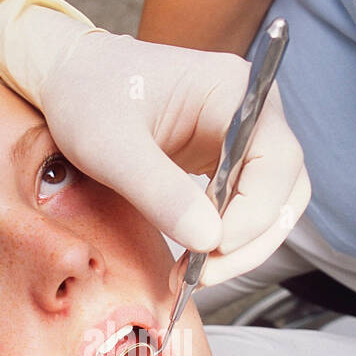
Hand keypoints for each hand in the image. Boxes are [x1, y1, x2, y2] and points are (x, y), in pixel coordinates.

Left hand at [0, 0, 310, 286]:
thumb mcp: (110, 146)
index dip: (257, 210)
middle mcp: (251, 112)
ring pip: (271, 207)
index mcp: (233, 90)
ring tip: (191, 275)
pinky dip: (222, 242)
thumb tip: (208, 240)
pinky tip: (190, 262)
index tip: (215, 246)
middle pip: (284, 190)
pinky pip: (243, 210)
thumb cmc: (87, 95)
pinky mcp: (226, 164)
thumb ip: (158, 191)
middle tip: (204, 275)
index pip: (277, 159)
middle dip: (251, 241)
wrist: (71, 80)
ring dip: (240, 249)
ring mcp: (241, 139)